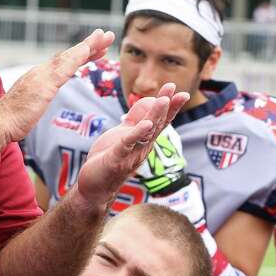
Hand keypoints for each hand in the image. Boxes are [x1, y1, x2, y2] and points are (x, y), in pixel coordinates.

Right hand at [0, 28, 114, 142]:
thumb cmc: (13, 118)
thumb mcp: (30, 104)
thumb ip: (37, 97)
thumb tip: (41, 98)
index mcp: (40, 76)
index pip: (64, 62)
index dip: (81, 54)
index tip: (96, 49)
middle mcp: (41, 71)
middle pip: (69, 55)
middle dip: (89, 45)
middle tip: (107, 35)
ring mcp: (42, 76)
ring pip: (69, 56)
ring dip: (88, 45)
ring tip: (104, 37)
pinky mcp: (44, 84)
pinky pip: (64, 68)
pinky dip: (77, 57)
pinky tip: (88, 50)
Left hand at [74, 83, 189, 207]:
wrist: (95, 187)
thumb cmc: (110, 158)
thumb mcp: (124, 134)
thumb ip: (136, 120)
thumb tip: (151, 100)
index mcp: (143, 139)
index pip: (159, 119)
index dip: (168, 104)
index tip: (175, 88)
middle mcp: (142, 146)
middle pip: (158, 124)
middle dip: (168, 107)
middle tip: (179, 91)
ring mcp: (131, 153)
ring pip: (147, 132)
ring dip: (155, 116)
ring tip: (163, 100)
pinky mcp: (117, 159)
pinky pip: (128, 145)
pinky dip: (137, 134)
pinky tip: (145, 125)